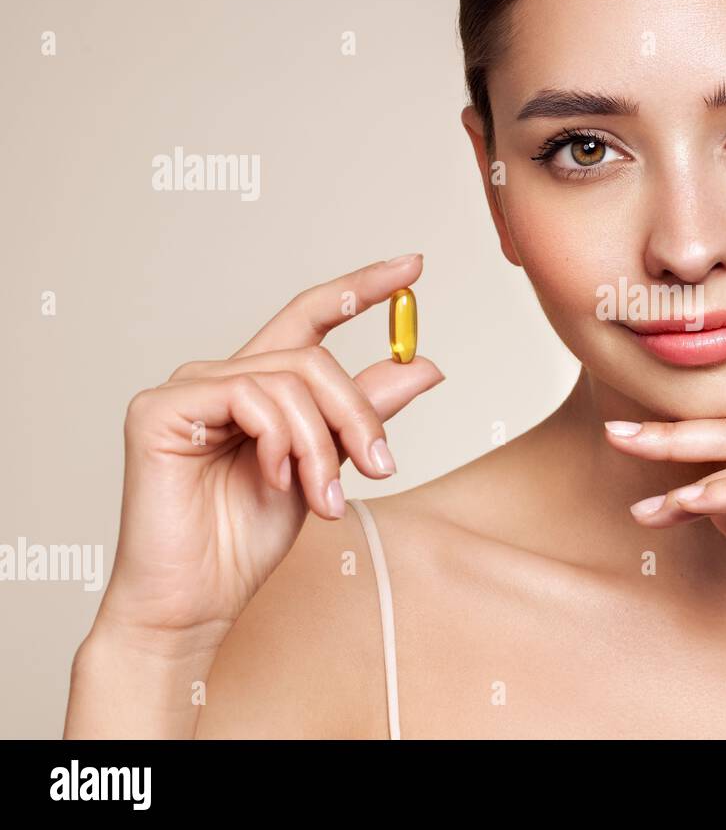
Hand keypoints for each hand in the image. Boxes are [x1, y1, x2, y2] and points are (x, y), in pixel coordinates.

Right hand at [97, 255, 443, 651]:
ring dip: (323, 443)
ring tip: (325, 498)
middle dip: (357, 413)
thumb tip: (424, 364)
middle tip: (380, 466)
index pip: (312, 316)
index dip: (362, 288)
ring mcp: (187, 389)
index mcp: (258, 387)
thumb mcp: (328, 467)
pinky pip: (249, 396)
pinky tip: (277, 480)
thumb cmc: (247, 539)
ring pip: (290, 380)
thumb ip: (365, 413)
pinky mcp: (160, 409)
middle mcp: (220, 377)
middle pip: (314, 357)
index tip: (413, 266)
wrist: (197, 601)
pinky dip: (281, 440)